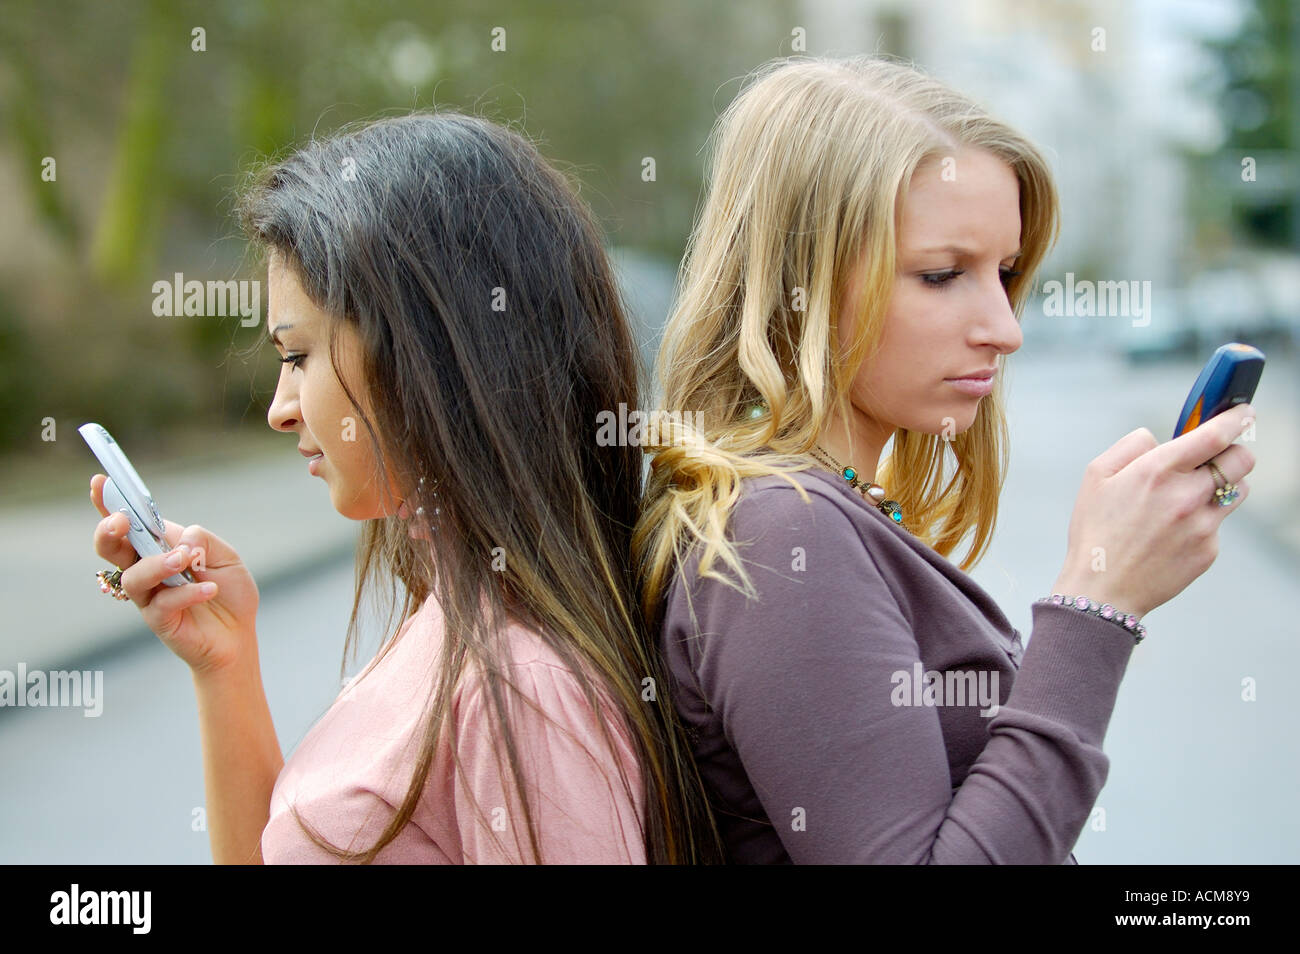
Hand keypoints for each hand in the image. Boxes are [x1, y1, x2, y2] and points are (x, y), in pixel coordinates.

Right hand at [90, 474, 259, 673]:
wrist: (239, 636)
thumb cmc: (229, 592)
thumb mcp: (227, 557)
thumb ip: (204, 540)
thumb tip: (182, 540)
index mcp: (160, 547)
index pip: (131, 523)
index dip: (109, 504)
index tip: (98, 483)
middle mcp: (147, 569)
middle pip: (111, 549)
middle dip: (109, 532)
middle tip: (122, 523)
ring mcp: (149, 596)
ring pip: (132, 577)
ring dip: (156, 564)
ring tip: (185, 561)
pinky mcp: (158, 620)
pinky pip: (162, 604)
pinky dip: (187, 592)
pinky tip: (209, 588)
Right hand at [1053, 404, 1255, 618]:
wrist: (1102, 588)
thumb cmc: (1095, 530)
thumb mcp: (1096, 476)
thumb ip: (1131, 446)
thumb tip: (1160, 437)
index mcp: (1157, 470)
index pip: (1215, 434)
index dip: (1236, 419)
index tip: (1244, 413)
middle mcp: (1186, 495)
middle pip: (1241, 460)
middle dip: (1234, 452)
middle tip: (1217, 458)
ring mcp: (1202, 525)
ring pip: (1238, 491)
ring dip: (1221, 486)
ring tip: (1188, 499)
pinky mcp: (1209, 550)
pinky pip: (1218, 524)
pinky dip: (1203, 522)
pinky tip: (1172, 534)